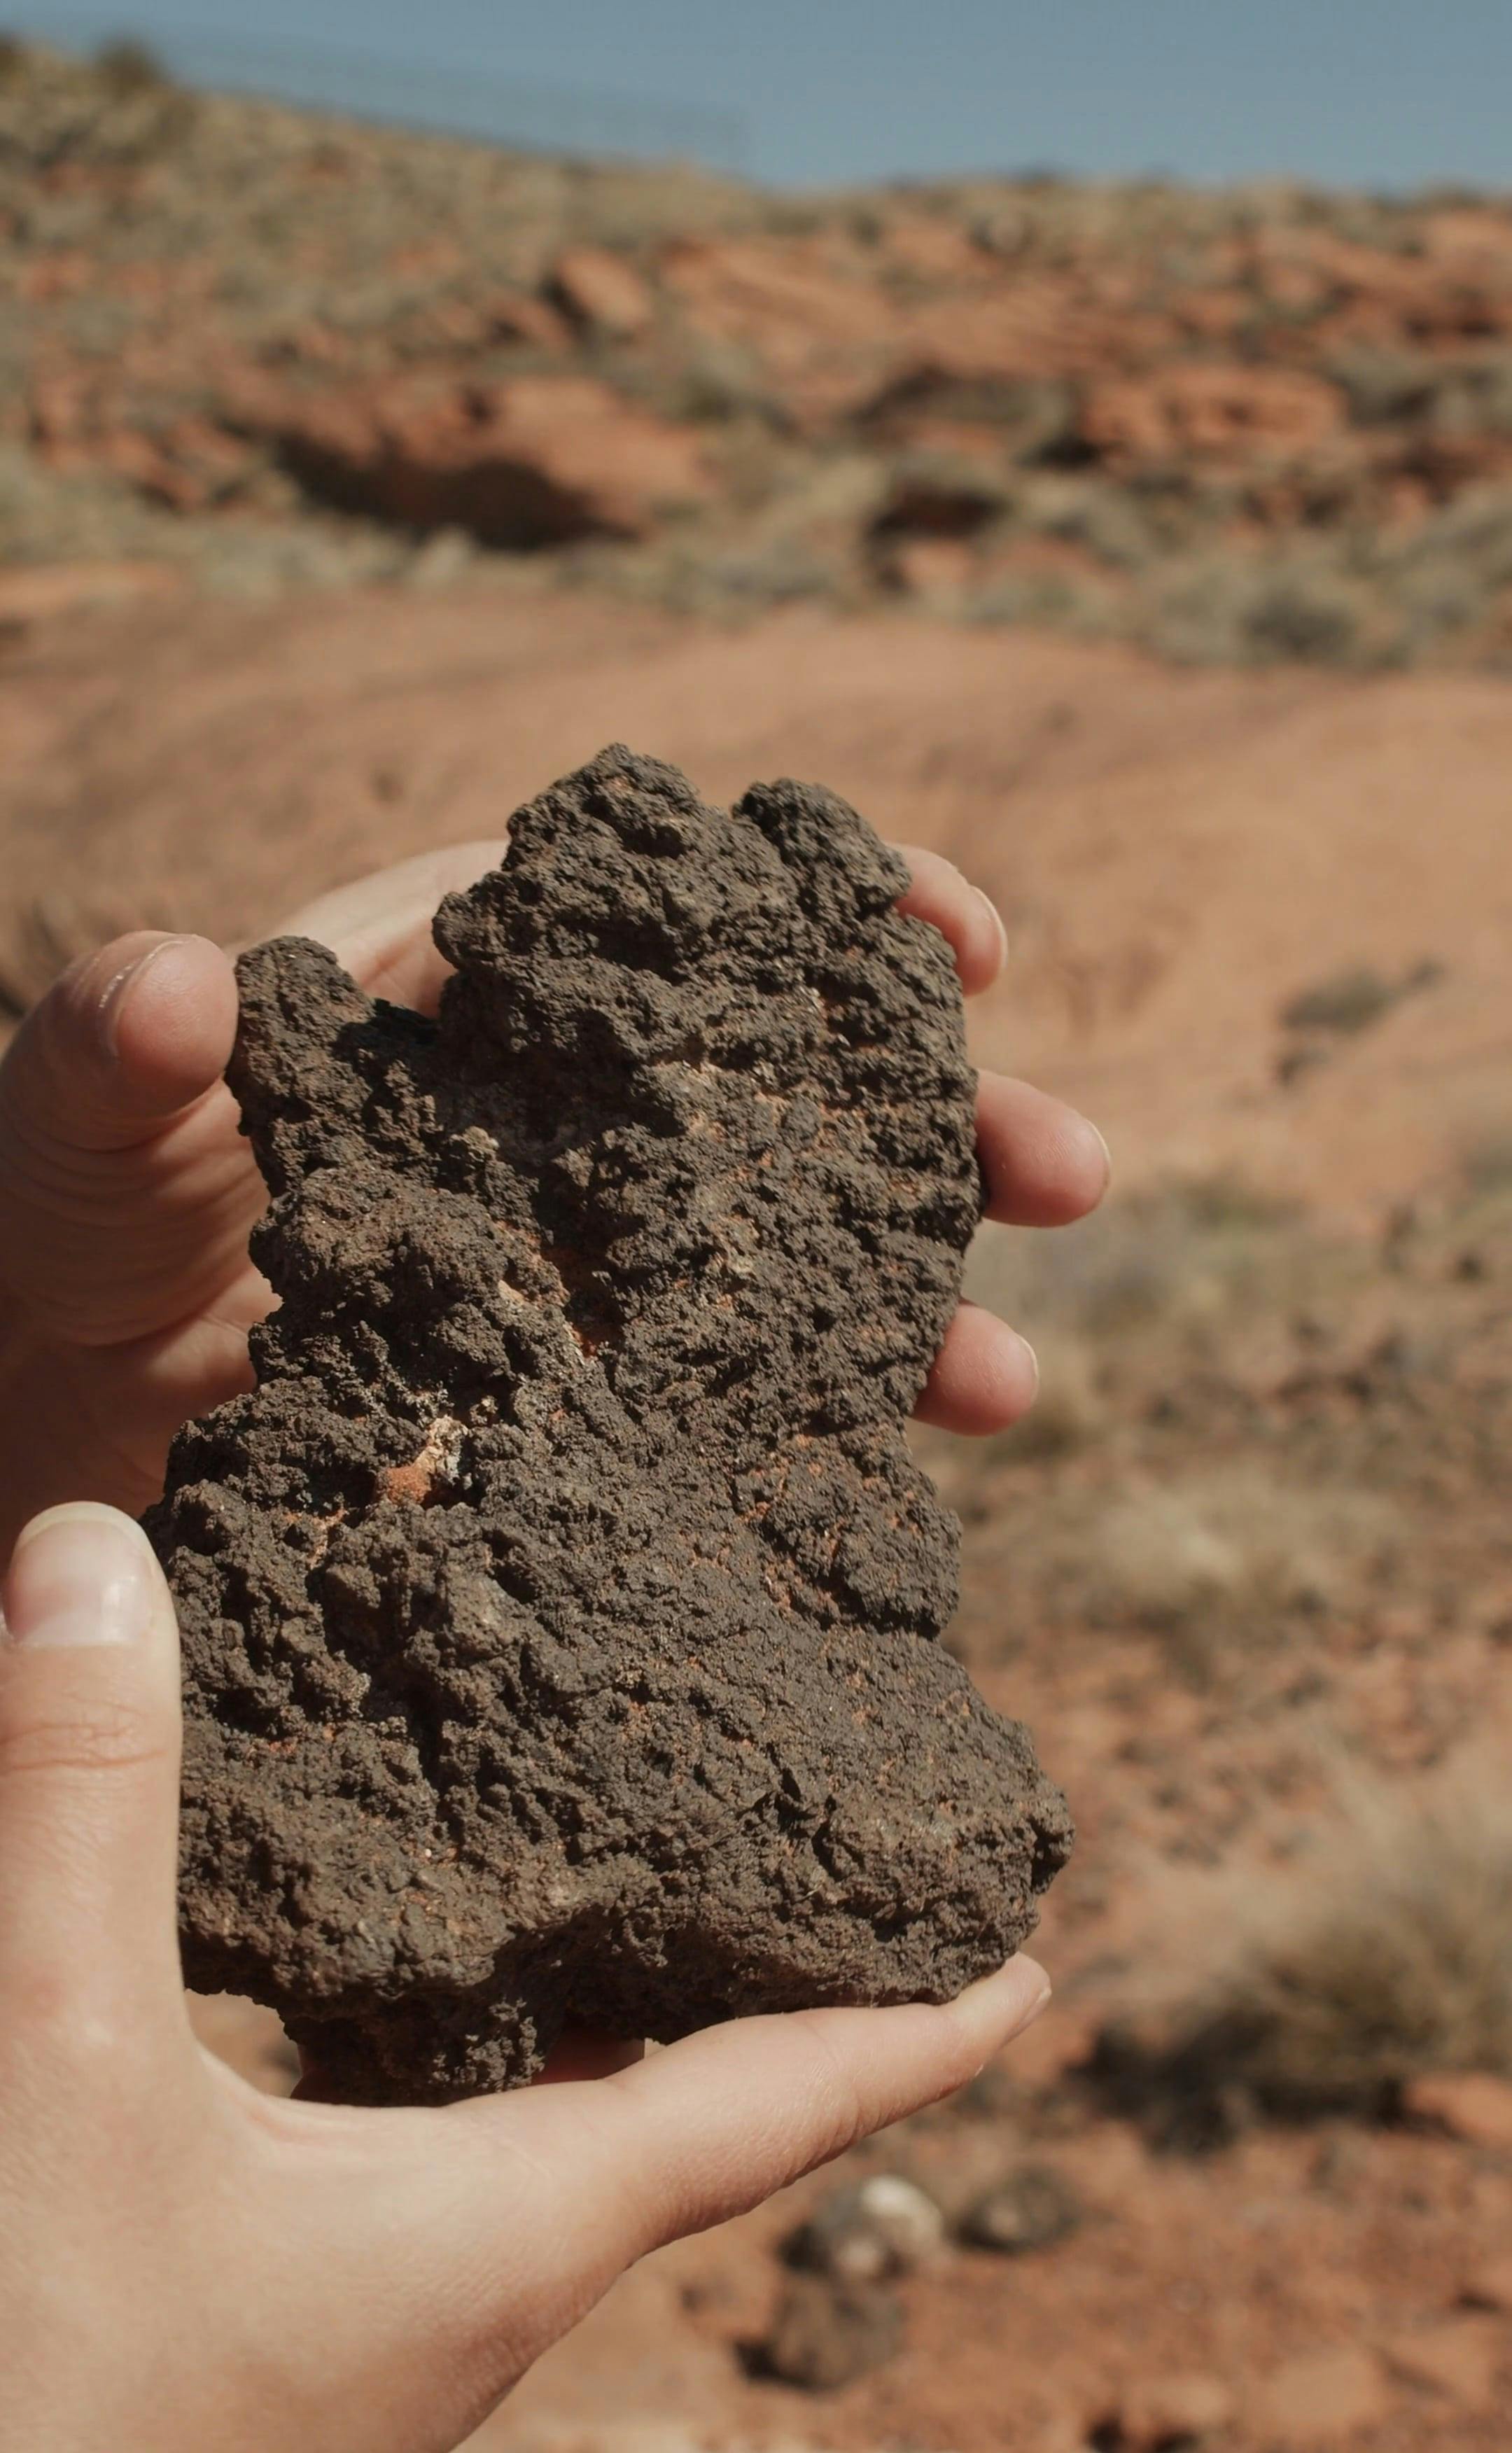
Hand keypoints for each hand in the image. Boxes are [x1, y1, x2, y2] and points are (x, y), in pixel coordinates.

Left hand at [0, 840, 1108, 1552]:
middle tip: (1067, 1170)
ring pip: (768, 1284)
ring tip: (1004, 1387)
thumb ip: (111, 1055)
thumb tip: (186, 982)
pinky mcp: (554, 1428)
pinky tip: (880, 1511)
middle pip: (773, 1109)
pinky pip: (704, 1432)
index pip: (671, 921)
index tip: (955, 938)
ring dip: (904, 1319)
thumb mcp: (66, 1132)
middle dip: (929, 1132)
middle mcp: (544, 1136)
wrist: (32, 1427)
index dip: (826, 912)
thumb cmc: (46, 1228)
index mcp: (459, 1000)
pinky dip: (796, 1463)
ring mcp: (561, 1291)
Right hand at [0, 1501, 1048, 2452]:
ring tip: (655, 1892)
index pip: (779, 2110)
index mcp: (508, 2232)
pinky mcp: (280, 2338)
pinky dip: (474, 2060)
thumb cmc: (24, 2402)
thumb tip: (95, 1558)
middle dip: (781, 1994)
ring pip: (556, 2140)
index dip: (917, 2035)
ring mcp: (379, 2329)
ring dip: (620, 2023)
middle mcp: (479, 2289)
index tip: (1040, 1973)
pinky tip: (403, 1994)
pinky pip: (436, 2163)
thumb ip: (84, 1806)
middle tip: (849, 1868)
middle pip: (692, 2116)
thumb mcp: (55, 2057)